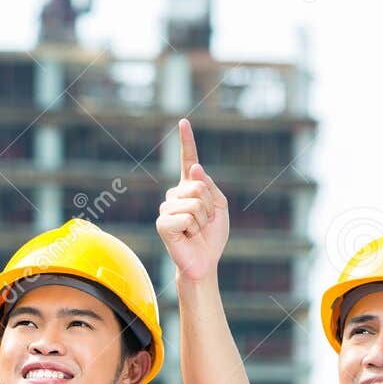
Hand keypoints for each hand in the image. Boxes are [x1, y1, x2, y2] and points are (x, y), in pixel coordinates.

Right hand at [157, 118, 228, 280]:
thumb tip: (194, 167)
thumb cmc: (212, 236)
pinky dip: (193, 228)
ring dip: (203, 220)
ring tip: (196, 231)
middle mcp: (175, 195)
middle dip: (209, 206)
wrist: (205, 262)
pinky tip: (187, 236)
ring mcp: (166, 208)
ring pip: (194, 202)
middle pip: (198, 186)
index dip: (186, 141)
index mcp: (189, 188)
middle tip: (205, 222)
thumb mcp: (220, 207)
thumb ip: (210, 186)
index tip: (184, 122)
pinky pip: (186, 216)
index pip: (187, 160)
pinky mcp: (162, 224)